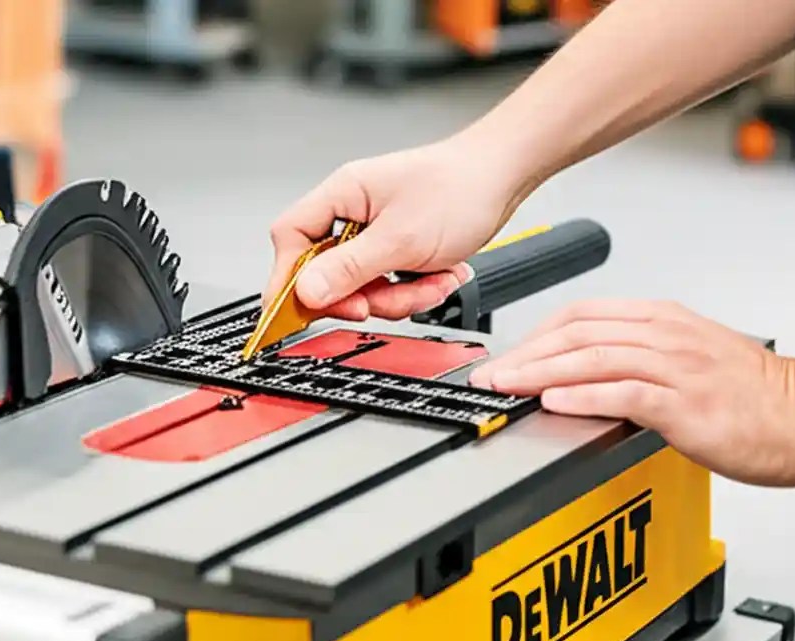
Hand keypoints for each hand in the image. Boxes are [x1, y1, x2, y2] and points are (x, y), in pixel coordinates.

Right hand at [265, 135, 533, 320]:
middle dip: (360, 295)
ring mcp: (374, 231)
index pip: (291, 239)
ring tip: (431, 282)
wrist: (507, 175)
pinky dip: (414, 289)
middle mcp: (351, 212)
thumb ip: (349, 268)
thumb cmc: (461, 187)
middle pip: (326, 272)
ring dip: (397, 296)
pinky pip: (388, 284)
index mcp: (340, 195)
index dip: (286, 278)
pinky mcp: (396, 247)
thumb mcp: (401, 239)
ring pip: (362, 285)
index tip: (292, 312)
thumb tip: (305, 292)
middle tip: (380, 303)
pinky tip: (440, 276)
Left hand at [470, 300, 794, 486]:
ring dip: (541, 373)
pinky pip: (625, 394)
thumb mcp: (684, 358)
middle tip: (492, 374)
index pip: (582, 314)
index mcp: (661, 320)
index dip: (535, 334)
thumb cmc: (749, 396)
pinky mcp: (687, 404)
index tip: (507, 355)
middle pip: (578, 332)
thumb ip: (633, 357)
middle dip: (526, 353)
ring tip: (508, 387)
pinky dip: (585, 396)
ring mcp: (677, 367)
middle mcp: (666, 335)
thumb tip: (577, 372)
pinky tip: (556, 402)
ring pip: (593, 358)